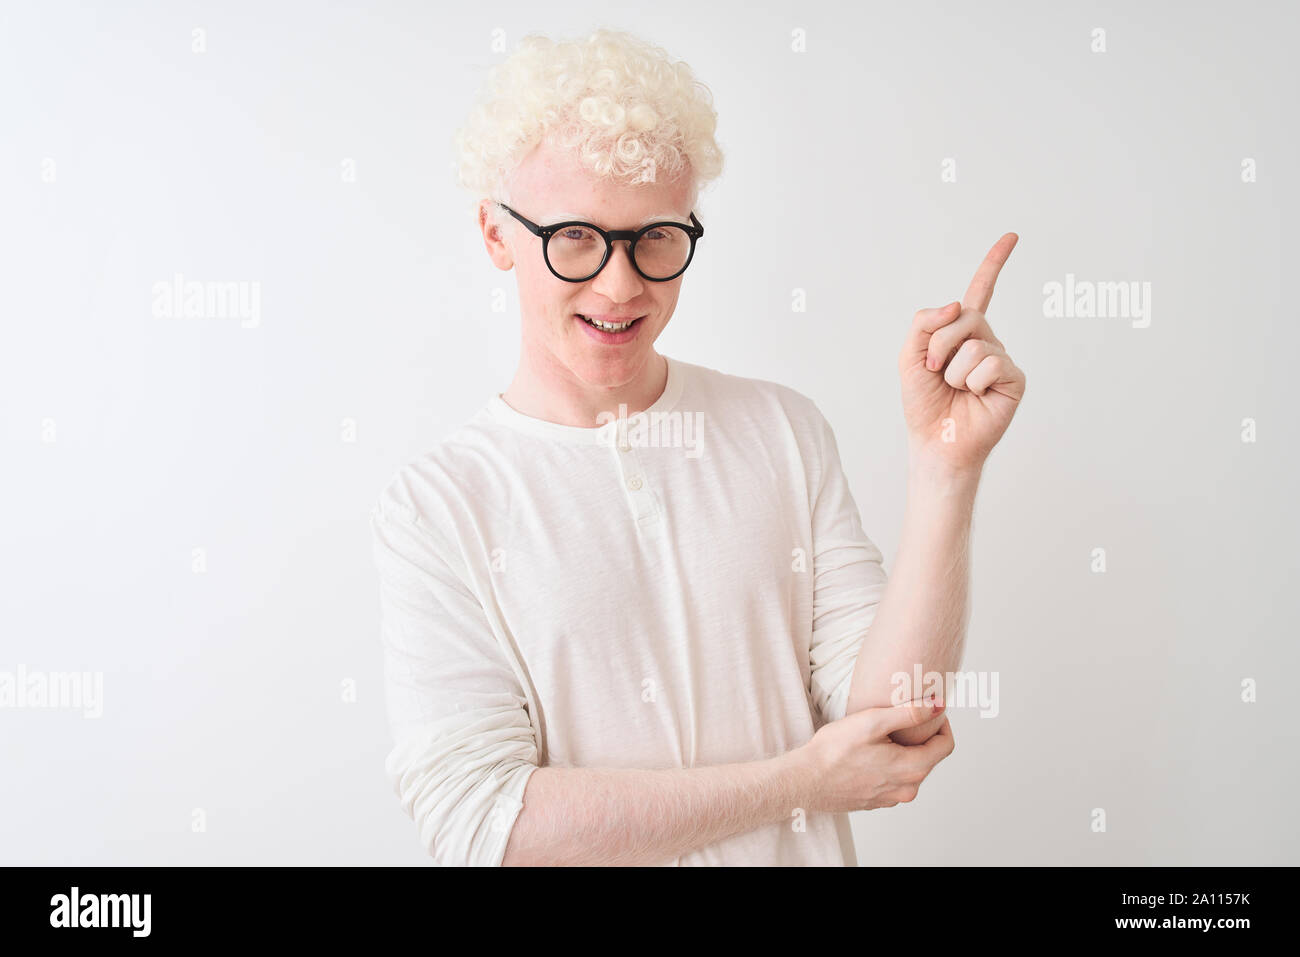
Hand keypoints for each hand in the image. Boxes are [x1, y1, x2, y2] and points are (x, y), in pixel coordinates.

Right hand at [794, 701, 954, 812]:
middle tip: (902, 718)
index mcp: (912, 769)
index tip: (928, 710)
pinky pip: (893, 780)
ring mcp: (891, 799)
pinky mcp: (876, 802)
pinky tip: (869, 754)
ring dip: (905, 752)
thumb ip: (910, 713)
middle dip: (922, 737)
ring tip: (882, 735)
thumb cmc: (834, 751)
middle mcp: (907, 789)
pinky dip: (890, 765)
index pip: (945, 746)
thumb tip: (939, 706)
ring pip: (910, 770)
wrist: (805, 781)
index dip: (942, 724)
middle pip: (929, 758)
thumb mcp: (873, 722)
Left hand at [899, 233, 1026, 472]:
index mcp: (962, 333)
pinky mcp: (1014, 379)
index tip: (1012, 236)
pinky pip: (989, 364)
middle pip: (966, 316)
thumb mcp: (909, 357)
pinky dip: (972, 383)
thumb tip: (957, 305)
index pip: (981, 292)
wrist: (935, 441)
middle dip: (940, 345)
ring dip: (953, 371)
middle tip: (936, 372)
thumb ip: (924, 323)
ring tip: (956, 390)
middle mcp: (986, 341)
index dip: (994, 264)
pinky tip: (974, 398)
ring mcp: (1001, 359)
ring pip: (974, 344)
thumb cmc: (924, 403)